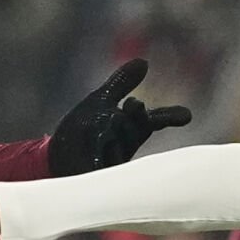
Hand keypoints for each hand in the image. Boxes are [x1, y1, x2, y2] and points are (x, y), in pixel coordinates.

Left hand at [48, 59, 192, 175]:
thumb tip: (144, 61)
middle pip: (135, 128)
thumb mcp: (100, 102)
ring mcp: (112, 164)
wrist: (52, 163)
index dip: (169, 117)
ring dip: (111, 137)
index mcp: (131, 127)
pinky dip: (99, 162)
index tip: (186, 116)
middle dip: (135, 115)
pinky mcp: (95, 178)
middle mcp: (126, 145)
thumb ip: (121, 84)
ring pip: (118, 147)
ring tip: (100, 134)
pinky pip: (101, 170)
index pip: (154, 120)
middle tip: (133, 105)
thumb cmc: (81, 132)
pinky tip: (95, 161)